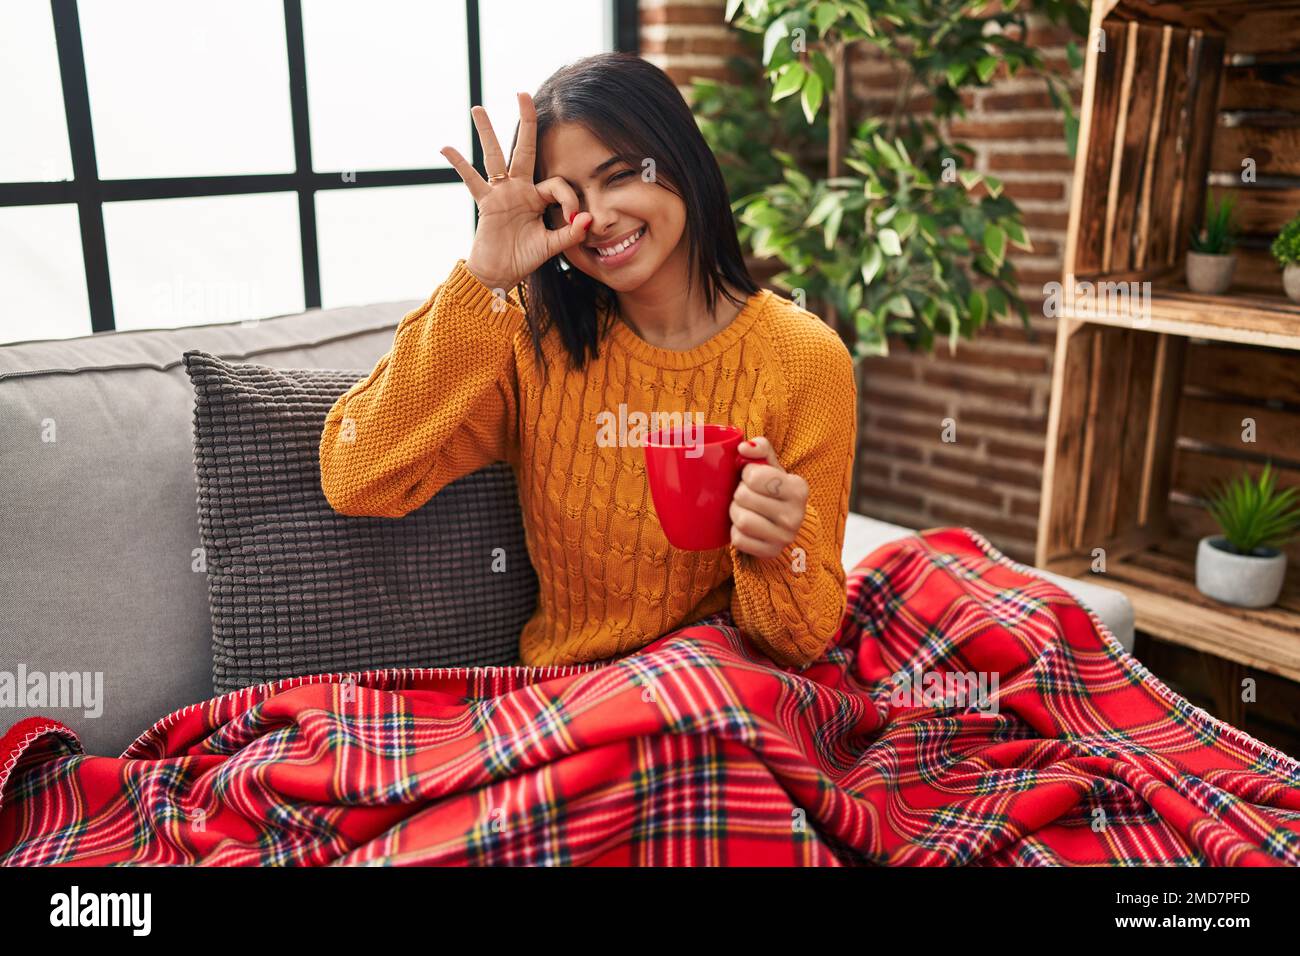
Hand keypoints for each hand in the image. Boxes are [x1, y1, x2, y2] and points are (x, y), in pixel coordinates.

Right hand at [440, 92, 591, 291]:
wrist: (500, 275)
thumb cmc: (524, 259)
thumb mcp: (552, 246)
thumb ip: (570, 233)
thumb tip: (589, 219)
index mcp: (538, 197)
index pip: (556, 184)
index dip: (569, 200)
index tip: (575, 220)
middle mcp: (519, 189)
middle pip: (523, 149)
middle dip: (525, 122)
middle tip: (522, 93)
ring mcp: (500, 193)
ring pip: (495, 157)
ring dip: (488, 132)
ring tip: (477, 108)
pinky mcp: (485, 203)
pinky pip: (472, 181)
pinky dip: (459, 165)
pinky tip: (446, 147)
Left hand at [729, 437, 808, 559]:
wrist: (781, 525)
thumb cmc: (772, 491)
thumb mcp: (771, 467)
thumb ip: (760, 448)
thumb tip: (744, 448)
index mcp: (799, 488)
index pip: (755, 476)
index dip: (746, 475)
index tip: (753, 479)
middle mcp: (796, 515)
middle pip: (743, 497)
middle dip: (739, 494)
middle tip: (746, 496)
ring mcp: (785, 537)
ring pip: (741, 520)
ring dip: (736, 513)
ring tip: (744, 510)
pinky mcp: (771, 552)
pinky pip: (738, 540)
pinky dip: (736, 532)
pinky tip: (746, 528)